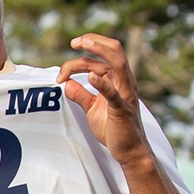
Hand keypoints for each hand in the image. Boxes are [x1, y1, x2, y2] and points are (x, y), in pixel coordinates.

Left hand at [56, 34, 149, 166]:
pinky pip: (114, 93)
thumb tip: (66, 84)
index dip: (82, 56)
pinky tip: (91, 78)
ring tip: (83, 45)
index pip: (101, 58)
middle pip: (114, 51)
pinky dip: (102, 84)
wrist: (129, 151)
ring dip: (99, 51)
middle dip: (95, 41)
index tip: (64, 66)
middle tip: (74, 42)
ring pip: (116, 63)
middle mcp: (125, 82)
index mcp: (118, 80)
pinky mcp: (123, 109)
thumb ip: (81, 95)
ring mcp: (126, 94)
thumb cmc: (113, 129)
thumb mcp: (92, 109)